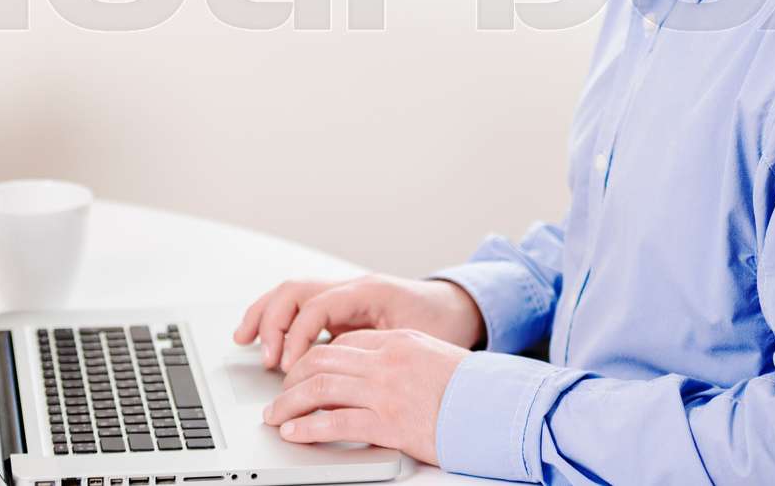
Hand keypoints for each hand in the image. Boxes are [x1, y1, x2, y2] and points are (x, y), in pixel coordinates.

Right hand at [232, 273, 484, 371]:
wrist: (455, 307)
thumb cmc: (441, 325)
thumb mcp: (415, 343)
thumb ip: (379, 355)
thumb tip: (347, 378)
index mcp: (368, 291)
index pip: (317, 306)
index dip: (298, 337)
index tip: (289, 367)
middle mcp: (350, 286)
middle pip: (295, 291)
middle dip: (272, 323)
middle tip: (267, 360)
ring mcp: (342, 293)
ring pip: (290, 293)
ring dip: (265, 315)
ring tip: (244, 340)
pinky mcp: (338, 306)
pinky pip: (298, 305)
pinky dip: (276, 318)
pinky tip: (262, 338)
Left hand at [261, 328, 470, 464]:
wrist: (500, 408)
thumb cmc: (473, 390)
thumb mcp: (433, 358)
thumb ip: (400, 358)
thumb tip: (372, 369)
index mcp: (397, 341)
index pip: (342, 342)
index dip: (313, 358)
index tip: (300, 372)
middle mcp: (386, 360)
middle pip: (322, 360)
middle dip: (292, 377)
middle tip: (279, 394)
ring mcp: (385, 390)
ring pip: (319, 387)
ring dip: (289, 402)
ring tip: (275, 416)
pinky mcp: (388, 422)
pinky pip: (335, 421)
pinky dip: (307, 427)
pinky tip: (294, 432)